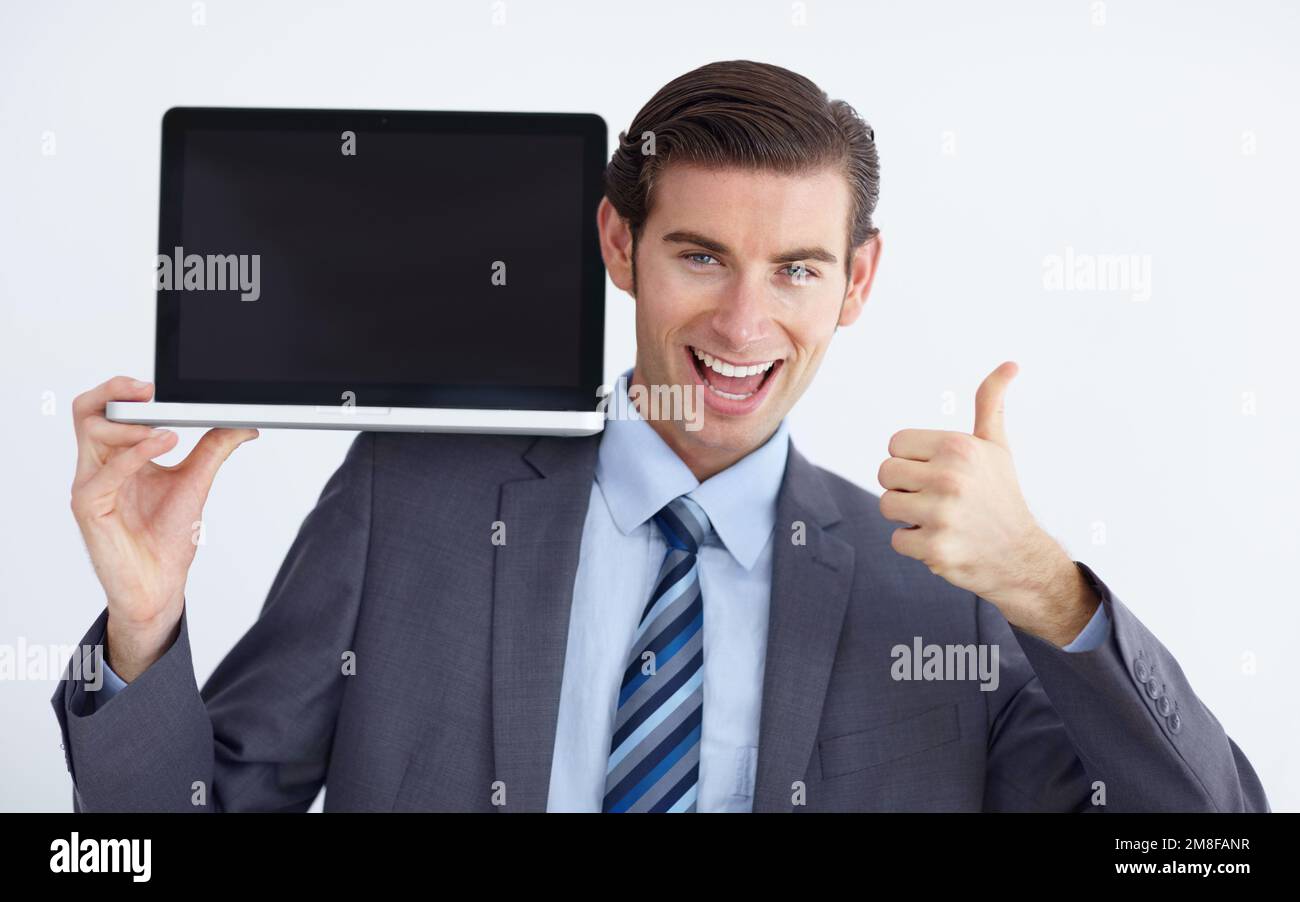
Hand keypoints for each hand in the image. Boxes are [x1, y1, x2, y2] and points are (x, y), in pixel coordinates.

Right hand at [69, 376, 257, 678]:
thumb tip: (243, 424)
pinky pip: (104, 474)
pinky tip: (163, 445)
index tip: (156, 384)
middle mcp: (97, 467)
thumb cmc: (167, 538)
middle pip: (86, 411)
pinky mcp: (90, 509)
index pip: (103, 408)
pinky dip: (135, 455)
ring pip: (91, 434)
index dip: (123, 389)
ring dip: (132, 426)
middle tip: (149, 390)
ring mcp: (90, 487)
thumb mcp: (196, 482)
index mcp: (116, 456)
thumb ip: (214, 449)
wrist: (161, 586)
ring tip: (168, 430)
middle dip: (116, 393)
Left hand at [877, 362, 1096, 644]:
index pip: (895, 444)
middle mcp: (950, 477)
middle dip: (905, 486)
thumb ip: (990, 403)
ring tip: (937, 517)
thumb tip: (1009, 364)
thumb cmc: (1000, 495)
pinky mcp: (936, 548)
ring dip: (906, 515)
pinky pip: (896, 539)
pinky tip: (942, 540)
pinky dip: (914, 544)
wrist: (1020, 555)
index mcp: (958, 447)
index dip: (911, 460)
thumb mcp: (996, 446)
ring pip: (886, 505)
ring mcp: (942, 515)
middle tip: (935, 497)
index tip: (936, 472)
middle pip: (885, 473)